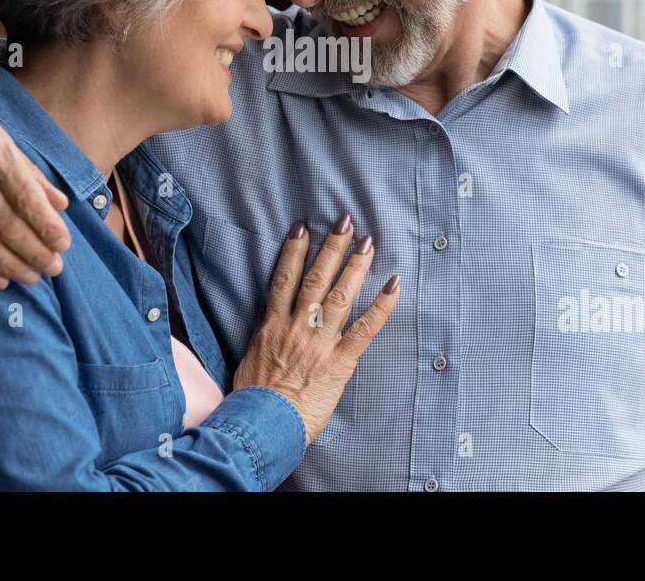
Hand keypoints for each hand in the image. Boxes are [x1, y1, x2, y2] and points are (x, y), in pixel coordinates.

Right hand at [0, 70, 71, 288]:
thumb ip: (30, 172)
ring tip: (32, 277)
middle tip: (54, 268)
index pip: (27, 201)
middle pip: (7, 226)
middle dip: (35, 253)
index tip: (64, 245)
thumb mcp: (0, 133)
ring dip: (11, 265)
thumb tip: (60, 204)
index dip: (48, 229)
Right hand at [233, 215, 398, 444]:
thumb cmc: (253, 399)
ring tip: (369, 242)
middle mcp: (296, 326)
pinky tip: (394, 286)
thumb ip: (264, 338)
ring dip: (356, 266)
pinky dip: (381, 306)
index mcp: (272, 325)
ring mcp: (319, 342)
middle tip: (346, 221)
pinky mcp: (339, 362)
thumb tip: (269, 327)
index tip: (303, 227)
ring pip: (339, 295)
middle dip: (332, 247)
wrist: (262, 425)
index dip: (295, 250)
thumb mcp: (250, 359)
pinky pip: (364, 329)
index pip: (284, 278)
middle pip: (315, 277)